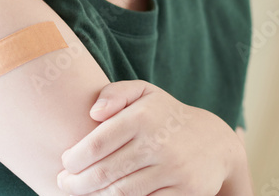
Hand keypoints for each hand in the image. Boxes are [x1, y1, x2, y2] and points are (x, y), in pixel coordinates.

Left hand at [56, 80, 248, 195]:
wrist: (215, 143)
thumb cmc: (165, 115)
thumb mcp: (144, 92)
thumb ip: (115, 93)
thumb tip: (93, 113)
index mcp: (143, 116)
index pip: (97, 143)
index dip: (75, 159)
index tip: (64, 164)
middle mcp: (158, 143)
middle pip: (105, 172)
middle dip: (77, 184)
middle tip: (64, 184)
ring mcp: (173, 170)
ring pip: (122, 193)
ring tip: (81, 193)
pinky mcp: (184, 193)